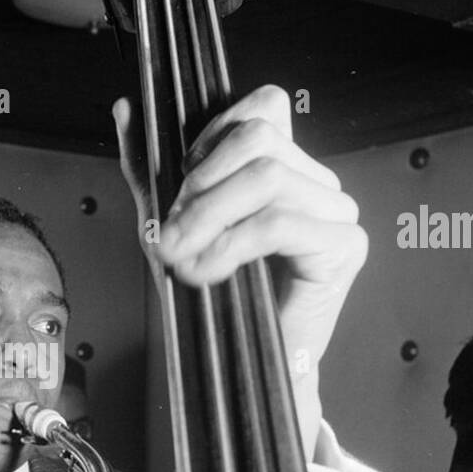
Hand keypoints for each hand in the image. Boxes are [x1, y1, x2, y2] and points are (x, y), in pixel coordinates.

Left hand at [113, 84, 367, 459]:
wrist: (244, 364)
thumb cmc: (216, 295)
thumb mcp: (170, 219)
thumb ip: (148, 166)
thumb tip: (127, 108)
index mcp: (287, 166)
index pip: (265, 106)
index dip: (214, 137)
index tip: (182, 187)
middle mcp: (318, 182)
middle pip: (259, 138)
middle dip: (201, 185)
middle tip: (173, 233)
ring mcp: (337, 211)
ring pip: (267, 178)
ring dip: (209, 219)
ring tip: (184, 258)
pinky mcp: (345, 246)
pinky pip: (279, 223)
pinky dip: (230, 247)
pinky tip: (210, 274)